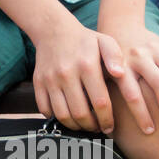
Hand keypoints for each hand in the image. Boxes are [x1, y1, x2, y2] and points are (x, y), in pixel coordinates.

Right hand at [31, 16, 124, 133]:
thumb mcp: (105, 42)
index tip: (110, 127)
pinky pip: (45, 109)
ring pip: (62, 115)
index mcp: (87, 65)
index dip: (106, 119)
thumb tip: (120, 73)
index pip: (100, 102)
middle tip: (97, 128)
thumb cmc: (86, 41)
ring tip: (84, 125)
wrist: (54, 30)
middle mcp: (67, 73)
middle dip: (91, 126)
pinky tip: (67, 116)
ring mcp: (50, 79)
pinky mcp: (38, 83)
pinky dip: (55, 118)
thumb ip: (115, 57)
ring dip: (75, 126)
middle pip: (80, 113)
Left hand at [97, 20, 158, 135]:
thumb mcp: (105, 76)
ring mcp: (154, 49)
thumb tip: (106, 129)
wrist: (120, 28)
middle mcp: (138, 57)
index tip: (149, 132)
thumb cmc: (111, 64)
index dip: (142, 115)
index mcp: (121, 69)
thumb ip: (108, 96)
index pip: (133, 96)